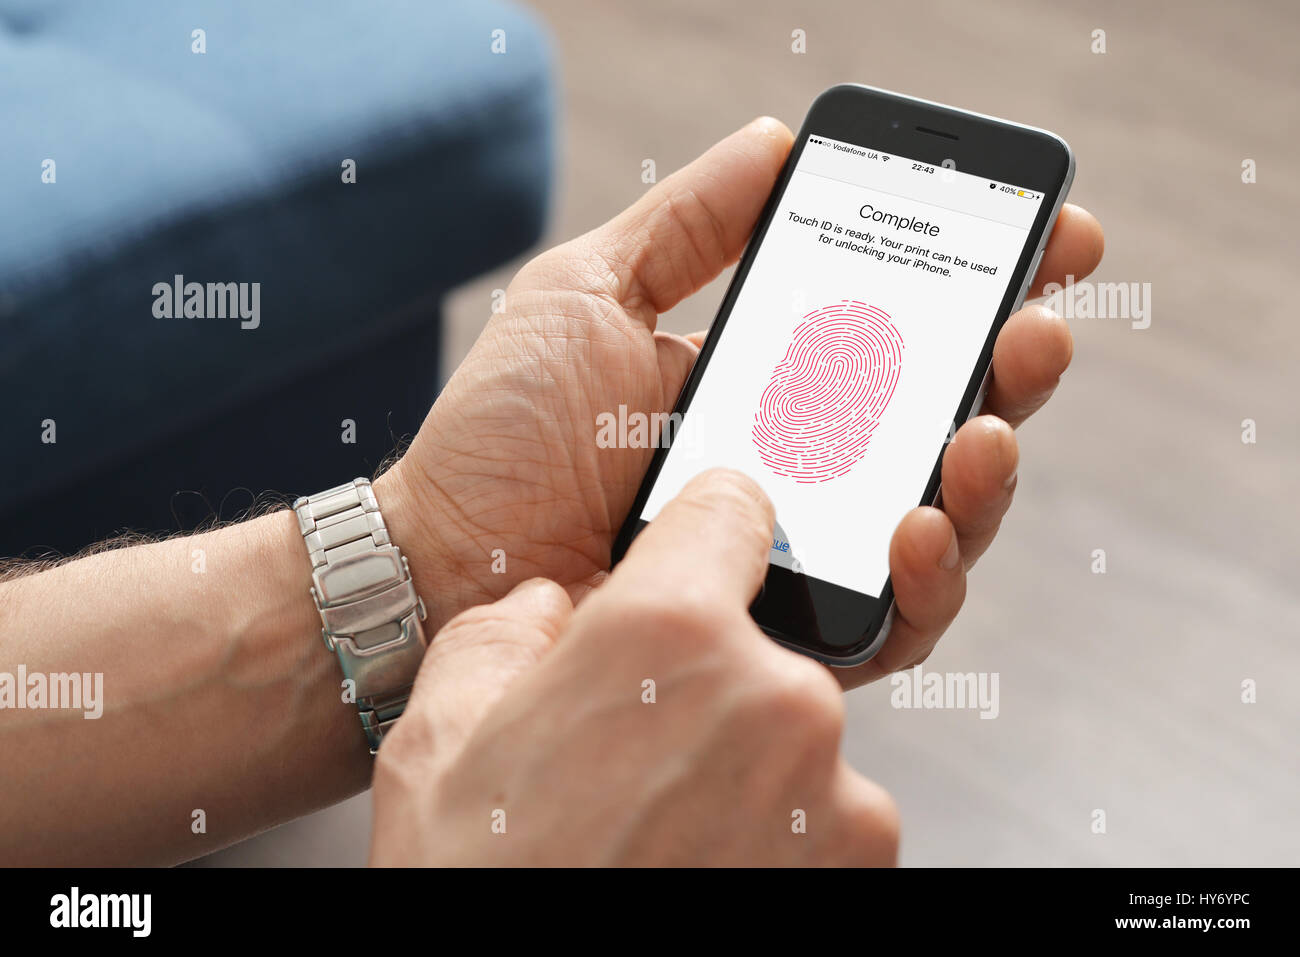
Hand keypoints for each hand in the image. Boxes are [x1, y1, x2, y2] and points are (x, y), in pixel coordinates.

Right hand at [371, 470, 898, 865]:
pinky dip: (778, 829)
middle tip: (638, 744)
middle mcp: (773, 695)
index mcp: (669, 632)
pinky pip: (827, 810)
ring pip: (793, 731)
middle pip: (758, 636)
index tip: (701, 551)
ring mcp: (832, 789)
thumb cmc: (483, 886)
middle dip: (706, 674)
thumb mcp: (439, 738)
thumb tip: (542, 612)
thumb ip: (502, 634)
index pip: (733, 508)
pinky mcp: (862, 859)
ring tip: (661, 824)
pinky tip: (700, 861)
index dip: (703, 530)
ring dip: (743, 761)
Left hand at [377, 116, 1103, 687]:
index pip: (903, 334)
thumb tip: (777, 140)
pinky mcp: (791, 631)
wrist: (445, 555)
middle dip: (1013, 370)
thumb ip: (687, 222)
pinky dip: (928, 576)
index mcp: (770, 382)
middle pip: (946, 423)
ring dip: (989, 473)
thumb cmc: (506, 428)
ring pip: (945, 522)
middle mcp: (803, 468)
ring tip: (986, 426)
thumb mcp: (592, 290)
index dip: (985, 288)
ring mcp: (804, 551)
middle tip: (1035, 326)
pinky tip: (919, 523)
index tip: (1048, 237)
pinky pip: (896, 618)